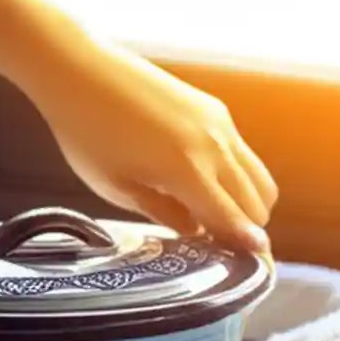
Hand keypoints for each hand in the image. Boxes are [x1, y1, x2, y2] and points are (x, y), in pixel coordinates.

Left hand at [25, 40, 276, 252]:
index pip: (233, 221)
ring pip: (259, 178)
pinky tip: (204, 183)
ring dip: (248, 203)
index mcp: (186, 171)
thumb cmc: (87, 133)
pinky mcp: (215, 109)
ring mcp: (219, 123)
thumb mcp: (116, 188)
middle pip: (257, 203)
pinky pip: (243, 153)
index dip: (246, 250)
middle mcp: (214, 146)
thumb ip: (163, 213)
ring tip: (215, 216)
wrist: (80, 70)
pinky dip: (237, 177)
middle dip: (247, 229)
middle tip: (224, 246)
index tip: (255, 269)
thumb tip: (197, 232)